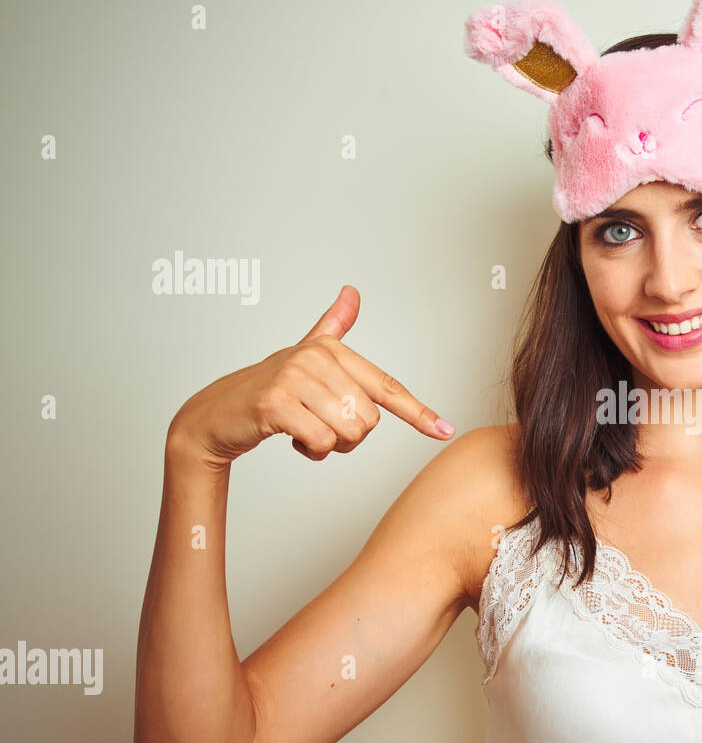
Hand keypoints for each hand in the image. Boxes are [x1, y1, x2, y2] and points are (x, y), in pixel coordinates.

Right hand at [168, 285, 453, 467]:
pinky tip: (290, 437)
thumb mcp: (304, 355)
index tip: (445, 431)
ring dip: (328, 446)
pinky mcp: (276, 404)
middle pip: (369, 421)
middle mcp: (316, 358)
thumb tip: (352, 291)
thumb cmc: (268, 387)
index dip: (418, 412)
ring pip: (347, 434)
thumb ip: (332, 326)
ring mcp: (295, 379)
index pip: (387, 387)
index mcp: (332, 349)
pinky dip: (310, 451)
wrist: (216, 413)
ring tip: (303, 429)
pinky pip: (321, 443)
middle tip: (318, 426)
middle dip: (348, 437)